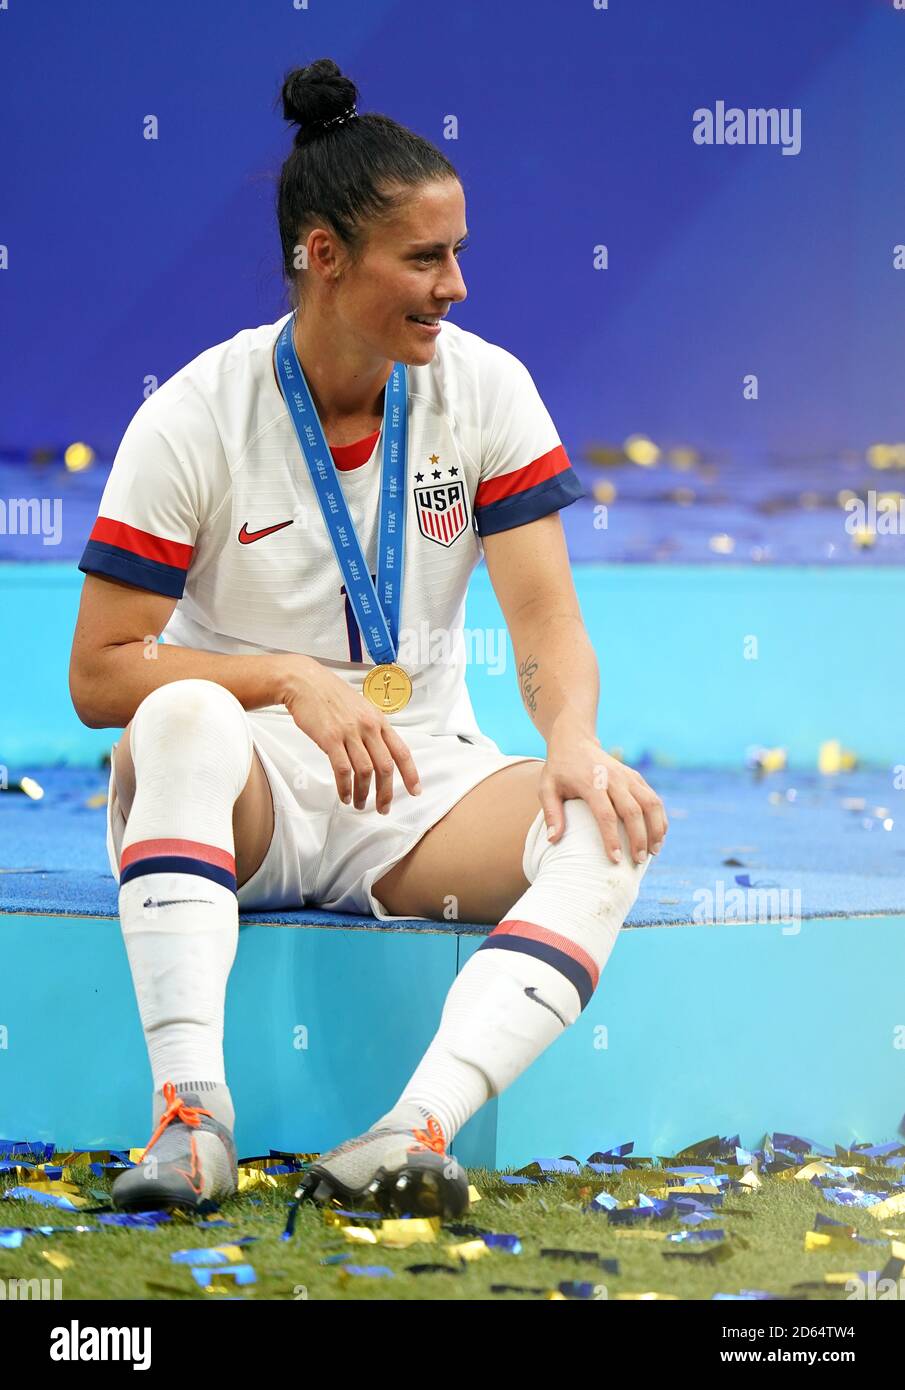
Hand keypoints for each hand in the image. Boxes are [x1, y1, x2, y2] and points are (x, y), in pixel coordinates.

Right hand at [275, 655, 421, 813]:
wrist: (305, 682)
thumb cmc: (330, 695)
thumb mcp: (360, 708)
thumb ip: (371, 728)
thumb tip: (380, 751)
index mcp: (378, 721)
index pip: (402, 751)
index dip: (411, 774)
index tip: (415, 791)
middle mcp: (368, 727)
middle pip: (385, 767)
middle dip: (386, 792)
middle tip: (383, 808)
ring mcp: (349, 733)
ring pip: (365, 771)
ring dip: (364, 793)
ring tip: (360, 804)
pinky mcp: (330, 738)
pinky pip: (342, 769)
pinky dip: (345, 787)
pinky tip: (344, 795)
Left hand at [540, 712, 667, 864]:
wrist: (574, 741)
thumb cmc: (559, 770)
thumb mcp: (546, 788)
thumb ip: (551, 813)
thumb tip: (553, 841)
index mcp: (591, 782)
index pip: (606, 814)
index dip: (612, 838)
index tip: (616, 859)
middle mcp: (613, 778)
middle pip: (633, 811)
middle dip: (639, 838)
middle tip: (639, 861)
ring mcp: (628, 776)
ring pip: (650, 803)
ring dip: (656, 828)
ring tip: (654, 852)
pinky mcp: (636, 777)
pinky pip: (653, 798)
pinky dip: (659, 817)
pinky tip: (658, 836)